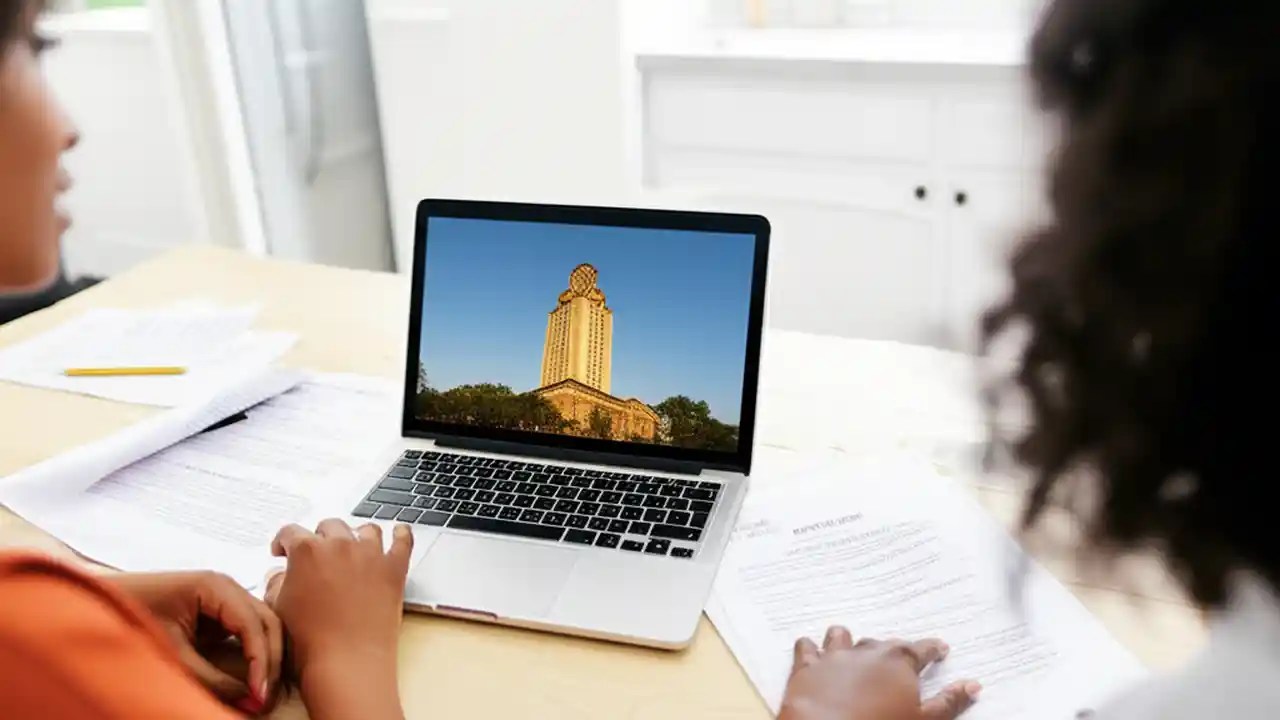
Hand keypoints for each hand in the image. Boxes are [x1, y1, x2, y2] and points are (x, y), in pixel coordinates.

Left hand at [106, 571, 282, 714]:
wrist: (93, 605)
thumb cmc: (127, 619)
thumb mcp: (171, 653)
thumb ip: (211, 678)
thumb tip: (250, 701)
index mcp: (215, 585)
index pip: (254, 624)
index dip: (262, 662)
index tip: (259, 696)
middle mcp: (225, 586)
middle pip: (267, 622)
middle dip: (270, 662)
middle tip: (265, 698)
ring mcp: (222, 597)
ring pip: (261, 626)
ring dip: (265, 658)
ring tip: (260, 692)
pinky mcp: (215, 612)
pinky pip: (245, 631)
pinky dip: (252, 654)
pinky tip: (250, 677)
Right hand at [266, 520, 412, 684]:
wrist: (346, 663)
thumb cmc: (309, 642)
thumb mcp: (277, 609)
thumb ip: (275, 583)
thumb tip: (279, 574)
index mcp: (307, 551)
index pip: (290, 532)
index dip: (283, 541)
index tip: (283, 549)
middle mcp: (340, 545)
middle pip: (330, 526)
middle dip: (320, 537)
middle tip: (319, 554)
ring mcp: (370, 554)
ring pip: (366, 529)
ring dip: (357, 536)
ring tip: (355, 547)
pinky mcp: (394, 569)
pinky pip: (403, 540)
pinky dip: (401, 534)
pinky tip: (398, 532)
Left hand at [779, 626, 980, 719]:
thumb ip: (948, 702)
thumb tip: (972, 685)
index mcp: (899, 662)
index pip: (922, 649)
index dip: (932, 649)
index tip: (940, 648)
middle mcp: (867, 651)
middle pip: (884, 644)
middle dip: (893, 652)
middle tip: (900, 662)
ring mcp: (834, 656)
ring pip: (842, 636)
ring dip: (848, 642)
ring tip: (852, 651)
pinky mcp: (805, 666)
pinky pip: (806, 646)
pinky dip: (811, 648)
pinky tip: (813, 653)